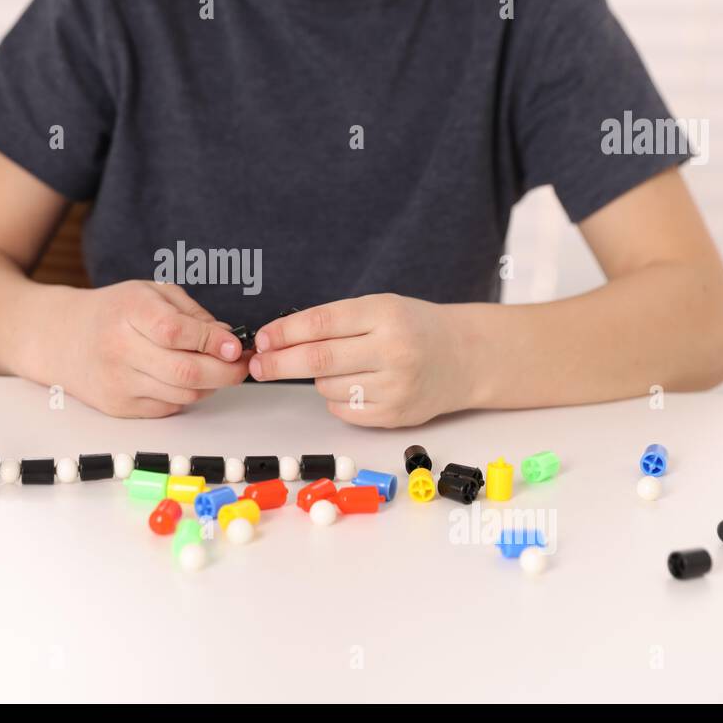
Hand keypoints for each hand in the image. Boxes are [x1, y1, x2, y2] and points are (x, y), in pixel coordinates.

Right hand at [46, 280, 248, 417]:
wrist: (60, 339)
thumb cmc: (113, 311)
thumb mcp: (150, 293)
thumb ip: (192, 313)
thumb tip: (228, 340)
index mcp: (127, 311)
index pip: (176, 332)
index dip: (213, 342)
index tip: (236, 346)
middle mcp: (118, 349)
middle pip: (185, 372)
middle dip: (225, 372)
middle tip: (242, 366)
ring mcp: (117, 382)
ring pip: (182, 395)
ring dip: (211, 385)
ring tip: (218, 369)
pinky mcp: (119, 407)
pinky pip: (169, 408)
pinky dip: (187, 396)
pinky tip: (187, 380)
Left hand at [247, 294, 471, 427]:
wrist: (465, 357)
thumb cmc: (414, 327)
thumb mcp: (381, 308)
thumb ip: (335, 322)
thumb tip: (277, 340)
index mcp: (385, 314)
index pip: (321, 322)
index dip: (284, 332)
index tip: (262, 338)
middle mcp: (392, 350)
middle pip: (317, 359)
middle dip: (279, 363)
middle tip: (258, 365)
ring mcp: (395, 385)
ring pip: (326, 386)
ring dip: (316, 378)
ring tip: (340, 366)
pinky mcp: (395, 414)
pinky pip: (343, 409)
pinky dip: (335, 398)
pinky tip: (354, 384)